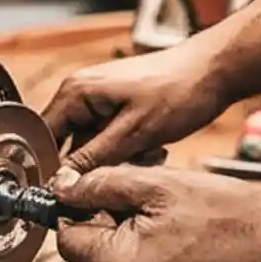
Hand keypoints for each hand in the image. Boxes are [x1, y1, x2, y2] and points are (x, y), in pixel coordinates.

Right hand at [41, 46, 230, 173]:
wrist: (216, 70)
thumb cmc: (179, 89)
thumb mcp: (134, 133)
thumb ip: (93, 159)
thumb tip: (62, 182)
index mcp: (76, 92)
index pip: (44, 137)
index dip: (53, 167)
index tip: (70, 192)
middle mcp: (82, 92)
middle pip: (69, 144)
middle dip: (94, 164)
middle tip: (123, 170)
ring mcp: (100, 98)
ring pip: (93, 145)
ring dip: (116, 159)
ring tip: (147, 154)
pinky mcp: (118, 106)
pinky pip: (110, 138)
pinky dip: (128, 150)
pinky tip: (152, 149)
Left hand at [52, 165, 260, 261]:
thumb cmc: (235, 216)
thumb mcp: (160, 185)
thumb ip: (103, 184)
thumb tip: (63, 187)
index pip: (68, 238)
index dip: (79, 206)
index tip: (99, 187)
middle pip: (93, 253)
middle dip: (109, 220)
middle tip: (148, 196)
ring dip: (132, 236)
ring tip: (173, 215)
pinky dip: (155, 255)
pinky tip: (187, 237)